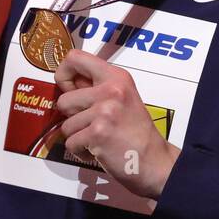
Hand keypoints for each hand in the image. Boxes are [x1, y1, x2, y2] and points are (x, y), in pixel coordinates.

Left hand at [53, 49, 178, 198]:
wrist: (155, 161)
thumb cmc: (136, 132)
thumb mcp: (122, 98)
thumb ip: (96, 87)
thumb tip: (65, 83)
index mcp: (116, 76)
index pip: (75, 58)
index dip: (63, 74)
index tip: (70, 90)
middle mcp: (110, 90)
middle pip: (63, 100)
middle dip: (72, 117)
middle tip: (94, 124)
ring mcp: (104, 112)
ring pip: (66, 125)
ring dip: (78, 137)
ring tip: (100, 138)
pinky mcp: (98, 133)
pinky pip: (70, 143)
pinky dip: (81, 151)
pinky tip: (100, 150)